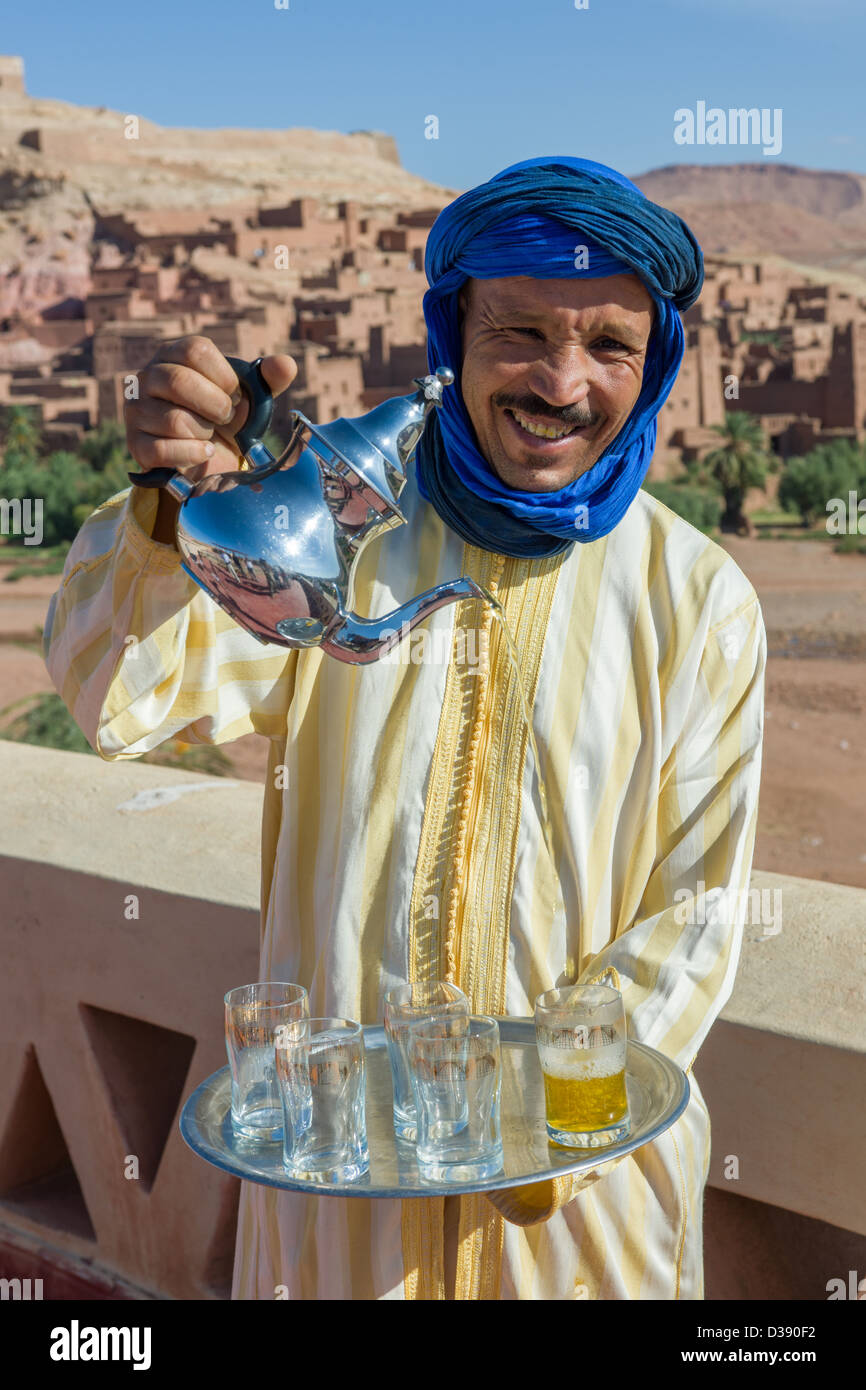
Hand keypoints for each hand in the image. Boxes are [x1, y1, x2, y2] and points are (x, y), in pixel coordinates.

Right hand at [125, 335, 297, 480]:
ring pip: (174, 420)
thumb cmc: (225, 417)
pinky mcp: (136, 444)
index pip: (195, 350)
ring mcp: (137, 410)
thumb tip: (286, 365)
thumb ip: (268, 378)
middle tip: (227, 418)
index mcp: (173, 354)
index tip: (235, 395)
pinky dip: (193, 455)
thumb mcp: (249, 396)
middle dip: (216, 406)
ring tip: (209, 435)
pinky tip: (203, 453)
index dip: (224, 377)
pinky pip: (163, 450)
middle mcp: (147, 377)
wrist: (206, 456)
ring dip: (205, 433)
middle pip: (178, 381)